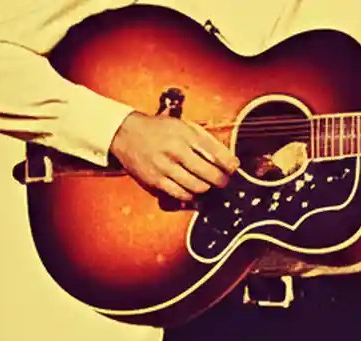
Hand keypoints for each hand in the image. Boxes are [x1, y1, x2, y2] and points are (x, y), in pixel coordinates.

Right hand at [110, 112, 239, 200]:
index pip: (216, 154)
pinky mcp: (155, 181)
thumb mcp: (184, 126)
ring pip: (197, 187)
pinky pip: (181, 195)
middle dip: (221, 180)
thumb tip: (231, 161)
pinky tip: (190, 188)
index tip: (233, 169)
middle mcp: (175, 151)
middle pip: (209, 174)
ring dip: (206, 187)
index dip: (229, 165)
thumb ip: (207, 141)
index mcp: (185, 135)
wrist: (126, 133)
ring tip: (205, 183)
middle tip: (222, 180)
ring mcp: (164, 168)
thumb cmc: (160, 130)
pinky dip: (190, 194)